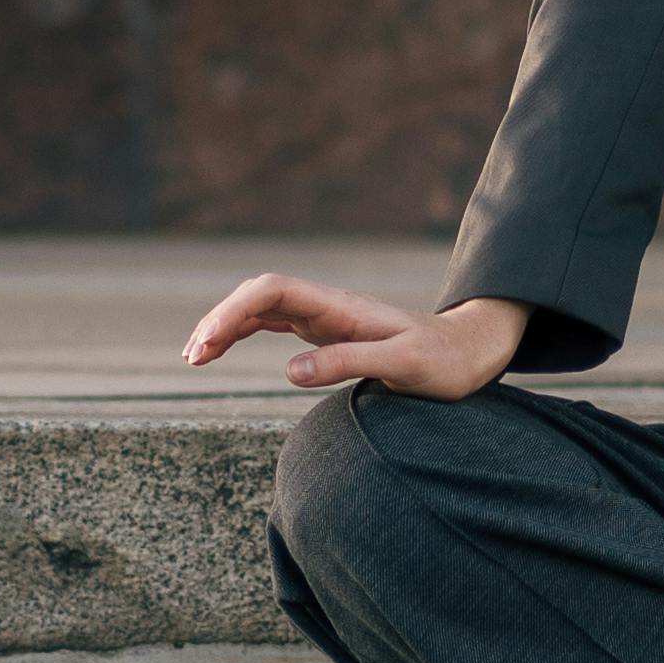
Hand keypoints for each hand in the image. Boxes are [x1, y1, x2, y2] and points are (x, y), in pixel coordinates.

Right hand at [178, 269, 529, 400]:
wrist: (470, 353)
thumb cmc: (444, 361)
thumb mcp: (403, 366)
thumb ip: (348, 363)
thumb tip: (290, 372)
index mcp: (341, 307)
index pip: (274, 290)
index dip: (235, 311)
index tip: (209, 344)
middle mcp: (327, 306)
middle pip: (259, 294)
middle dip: (220, 318)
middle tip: (192, 357)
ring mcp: (324, 317)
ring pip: (261, 307)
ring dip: (225, 325)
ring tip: (192, 356)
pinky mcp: (326, 333)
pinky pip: (273, 322)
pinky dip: (243, 332)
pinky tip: (221, 349)